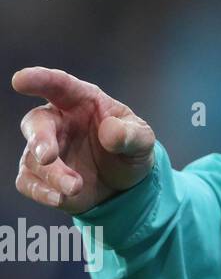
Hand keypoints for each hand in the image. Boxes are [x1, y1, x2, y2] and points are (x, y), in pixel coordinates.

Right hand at [12, 67, 155, 215]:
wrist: (125, 183)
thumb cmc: (129, 148)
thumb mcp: (142, 140)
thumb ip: (130, 134)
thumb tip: (110, 131)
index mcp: (82, 101)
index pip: (59, 85)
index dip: (39, 79)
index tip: (20, 79)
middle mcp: (59, 122)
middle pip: (37, 122)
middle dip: (39, 138)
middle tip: (47, 156)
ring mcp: (46, 149)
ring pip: (33, 158)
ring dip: (52, 174)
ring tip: (75, 187)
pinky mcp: (40, 176)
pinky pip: (27, 181)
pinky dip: (41, 191)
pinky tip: (59, 198)